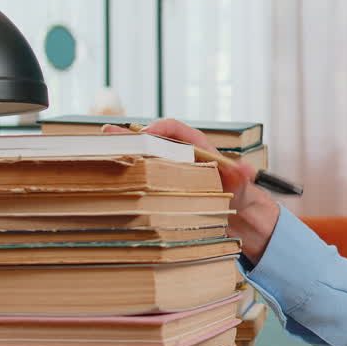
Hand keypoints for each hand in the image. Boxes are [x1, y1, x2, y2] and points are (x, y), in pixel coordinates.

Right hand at [102, 120, 279, 261]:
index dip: (160, 128)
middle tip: (110, 135)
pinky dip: (127, 172)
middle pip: (153, 140)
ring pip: (144, 156)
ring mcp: (170, 171)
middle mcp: (180, 156)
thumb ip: (241, 177)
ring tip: (100, 146)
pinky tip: (107, 173)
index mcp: (198, 147)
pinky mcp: (163, 186)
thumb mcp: (242, 187)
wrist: (236, 217)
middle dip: (131, 137)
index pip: (175, 129)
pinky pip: (143, 176)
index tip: (147, 134)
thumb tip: (246, 170)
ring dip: (123, 151)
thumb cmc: (240, 196)